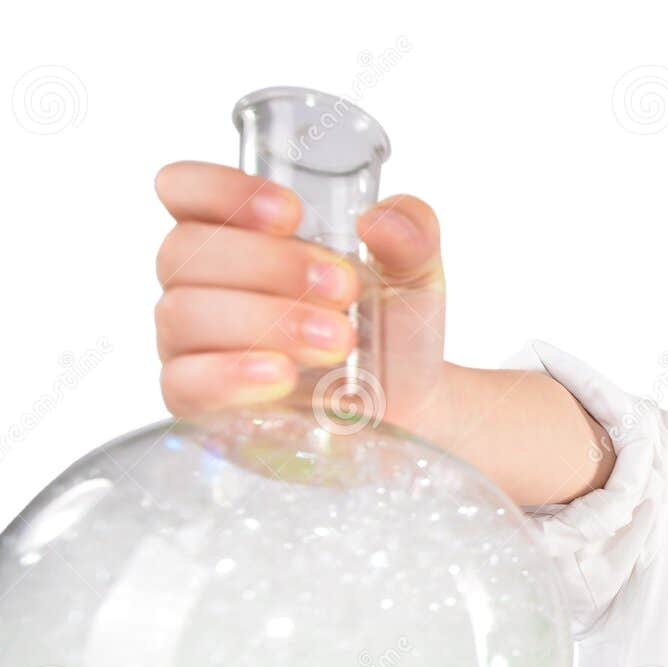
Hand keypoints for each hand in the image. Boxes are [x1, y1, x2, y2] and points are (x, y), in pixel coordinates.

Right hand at [152, 161, 446, 433]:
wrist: (410, 406)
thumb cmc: (392, 332)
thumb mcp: (414, 274)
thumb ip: (411, 234)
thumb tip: (382, 220)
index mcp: (236, 233)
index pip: (184, 190)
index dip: (221, 191)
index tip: (290, 213)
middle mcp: (201, 283)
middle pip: (186, 252)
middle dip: (270, 265)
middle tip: (344, 291)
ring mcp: (192, 345)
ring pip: (184, 314)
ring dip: (265, 321)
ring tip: (337, 341)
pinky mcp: (199, 403)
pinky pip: (184, 383)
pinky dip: (232, 375)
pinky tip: (283, 375)